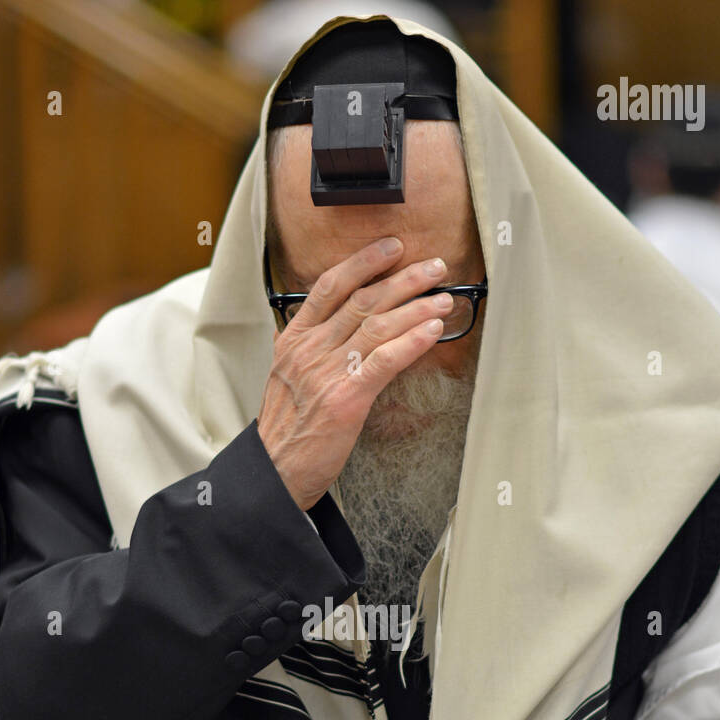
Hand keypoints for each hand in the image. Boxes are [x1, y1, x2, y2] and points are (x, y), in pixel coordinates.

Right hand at [257, 238, 454, 509]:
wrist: (275, 471)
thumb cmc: (285, 431)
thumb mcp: (285, 380)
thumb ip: (302, 351)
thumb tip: (312, 330)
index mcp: (294, 341)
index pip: (330, 287)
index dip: (363, 262)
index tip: (391, 248)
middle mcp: (310, 349)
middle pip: (362, 300)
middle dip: (404, 279)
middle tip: (434, 267)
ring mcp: (327, 372)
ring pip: (378, 325)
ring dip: (417, 307)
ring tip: (443, 299)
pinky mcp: (347, 398)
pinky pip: (385, 360)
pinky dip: (412, 342)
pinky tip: (432, 331)